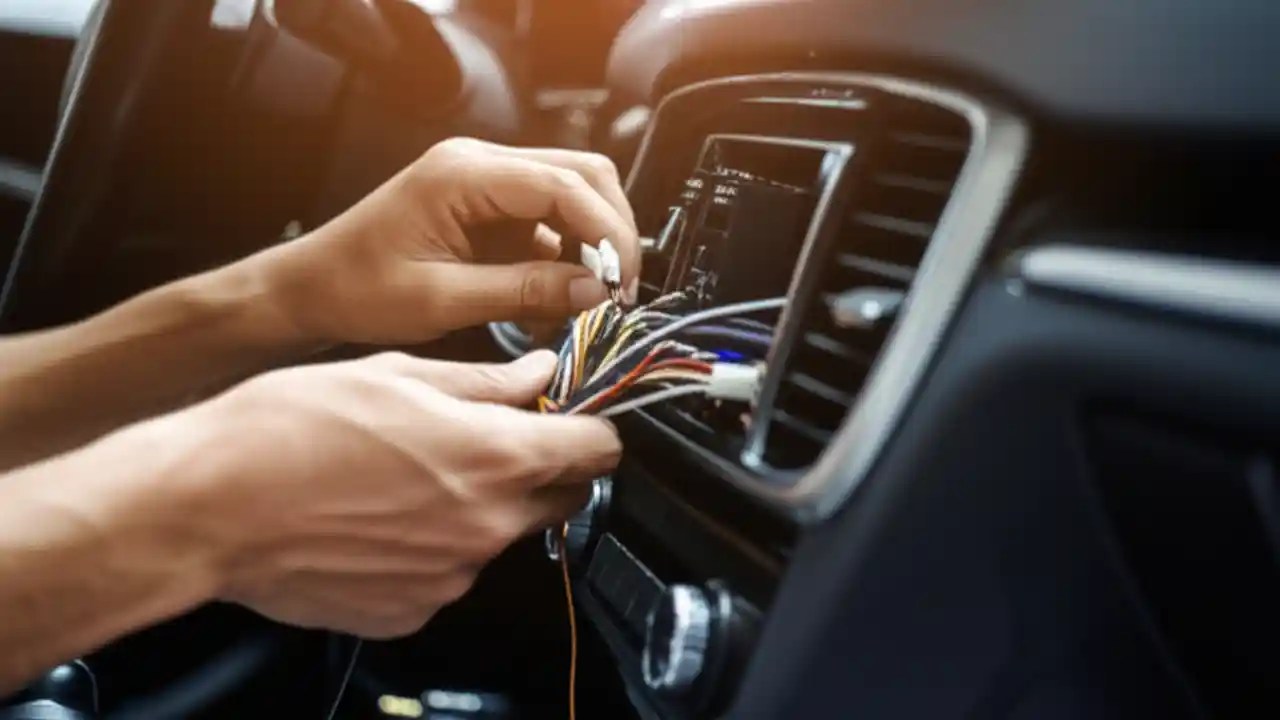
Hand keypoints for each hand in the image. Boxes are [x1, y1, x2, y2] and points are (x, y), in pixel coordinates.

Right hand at [179, 350, 618, 637]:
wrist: (206, 507)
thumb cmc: (289, 428)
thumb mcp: (394, 373)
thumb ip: (483, 381)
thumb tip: (537, 373)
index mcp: (495, 456)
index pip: (597, 449)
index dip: (592, 427)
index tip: (575, 419)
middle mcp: (486, 525)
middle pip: (558, 497)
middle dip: (539, 468)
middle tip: (486, 441)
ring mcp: (451, 577)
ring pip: (498, 536)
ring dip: (476, 508)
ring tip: (405, 479)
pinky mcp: (413, 610)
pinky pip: (447, 574)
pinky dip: (430, 549)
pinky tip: (378, 520)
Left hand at [263, 138, 639, 345]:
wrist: (310, 289)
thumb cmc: (356, 289)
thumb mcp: (442, 300)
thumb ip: (523, 292)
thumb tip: (593, 290)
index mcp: (463, 173)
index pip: (565, 183)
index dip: (606, 233)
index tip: (620, 284)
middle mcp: (479, 165)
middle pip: (581, 176)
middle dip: (611, 232)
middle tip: (617, 292)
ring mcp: (485, 185)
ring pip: (572, 196)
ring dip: (591, 246)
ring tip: (589, 302)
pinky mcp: (488, 211)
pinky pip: (547, 225)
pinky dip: (564, 261)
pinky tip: (556, 302)